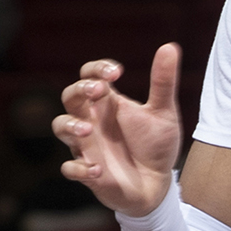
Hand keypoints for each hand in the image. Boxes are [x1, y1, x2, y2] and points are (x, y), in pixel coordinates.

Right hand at [55, 44, 184, 217]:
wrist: (158, 184)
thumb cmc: (156, 145)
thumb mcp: (163, 112)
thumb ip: (163, 82)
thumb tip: (170, 46)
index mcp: (108, 102)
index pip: (90, 75)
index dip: (97, 69)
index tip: (117, 73)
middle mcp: (93, 120)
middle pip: (70, 96)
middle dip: (80, 90)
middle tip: (99, 90)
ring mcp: (87, 145)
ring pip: (60, 127)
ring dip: (70, 126)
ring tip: (88, 129)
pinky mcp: (87, 172)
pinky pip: (70, 168)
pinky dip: (80, 168)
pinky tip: (98, 169)